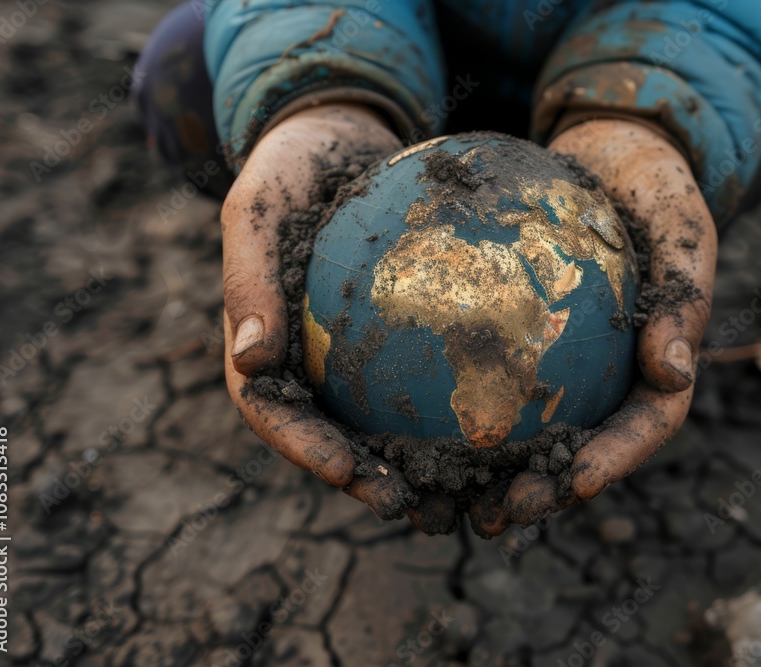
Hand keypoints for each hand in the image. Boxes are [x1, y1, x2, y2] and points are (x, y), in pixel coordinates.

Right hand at [222, 103, 454, 530]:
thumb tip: (252, 361)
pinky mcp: (401, 329)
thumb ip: (248, 277)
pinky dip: (463, 393)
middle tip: (421, 505)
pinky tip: (512, 410)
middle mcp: (310, 360)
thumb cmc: (288, 163)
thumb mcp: (256, 204)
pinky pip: (431, 365)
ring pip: (387, 416)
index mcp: (262, 346)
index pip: (276, 414)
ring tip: (473, 484)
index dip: (309, 452)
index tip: (351, 474)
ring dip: (424, 458)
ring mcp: (354, 349)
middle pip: (335, 435)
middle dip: (372, 478)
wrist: (340, 130)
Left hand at [468, 118, 716, 535]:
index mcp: (659, 359)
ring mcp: (566, 356)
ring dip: (487, 467)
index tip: (575, 483)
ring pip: (527, 424)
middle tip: (494, 514)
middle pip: (579, 445)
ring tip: (437, 492)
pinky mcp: (522, 334)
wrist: (613, 147)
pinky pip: (484, 365)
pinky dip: (449, 393)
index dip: (614, 460)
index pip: (646, 424)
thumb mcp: (682, 225)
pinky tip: (393, 409)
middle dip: (541, 490)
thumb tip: (676, 375)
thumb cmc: (657, 184)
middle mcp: (610, 370)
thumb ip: (684, 298)